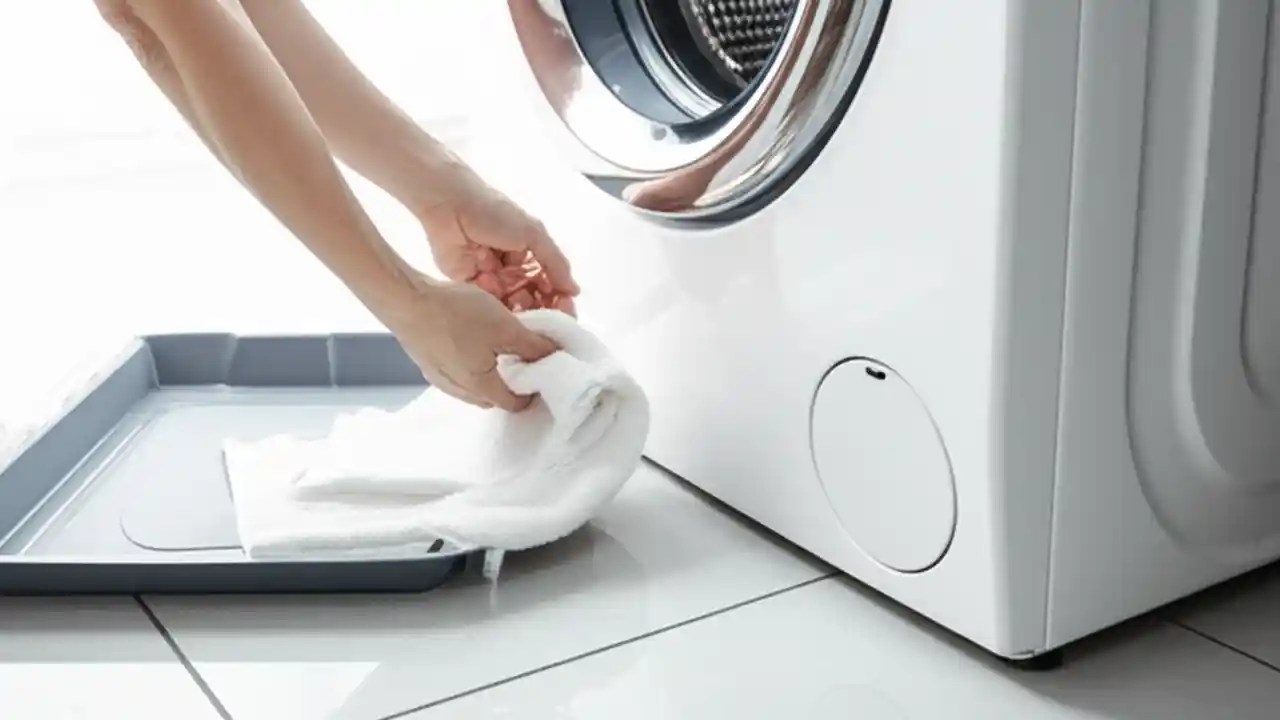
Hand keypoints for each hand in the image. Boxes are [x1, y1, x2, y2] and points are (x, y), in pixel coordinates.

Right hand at [387, 277, 557, 410]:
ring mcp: (439, 378)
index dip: (534, 391)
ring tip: (500, 348)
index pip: (515, 404)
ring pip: (474, 386)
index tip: (544, 371)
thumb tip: (556, 356)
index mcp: (482, 388)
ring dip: (490, 374)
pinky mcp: (426, 363)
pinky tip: (472, 341)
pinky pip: (457, 373)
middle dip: (512, 384)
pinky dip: (471, 365)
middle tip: (525, 359)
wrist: (405, 300)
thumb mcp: (506, 326)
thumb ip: (534, 345)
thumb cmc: (456, 314)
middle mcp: (459, 391)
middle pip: (494, 398)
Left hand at [417, 162, 579, 315]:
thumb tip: (575, 290)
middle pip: (532, 297)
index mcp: (530, 255)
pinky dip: (497, 304)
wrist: (451, 207)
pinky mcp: (471, 285)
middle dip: (540, 307)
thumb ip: (556, 263)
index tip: (565, 310)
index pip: (550, 284)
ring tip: (522, 305)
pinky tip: (502, 304)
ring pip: (512, 303)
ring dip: (520, 308)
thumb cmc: (496, 215)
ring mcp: (492, 279)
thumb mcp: (534, 234)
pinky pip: (489, 302)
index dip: (559, 298)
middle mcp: (513, 270)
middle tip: (545, 315)